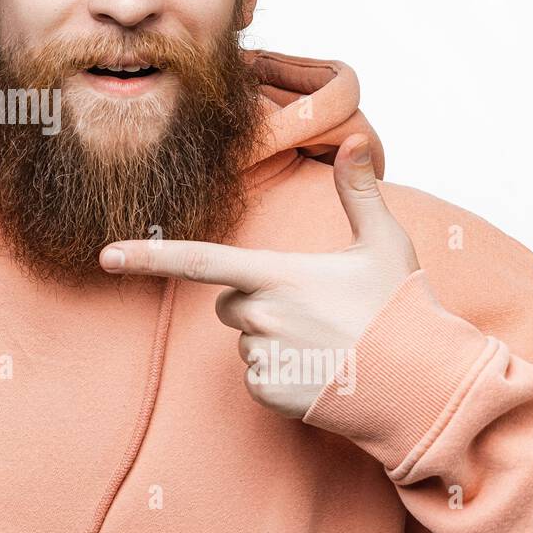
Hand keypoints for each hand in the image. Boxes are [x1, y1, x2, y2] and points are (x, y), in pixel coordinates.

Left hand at [99, 133, 420, 418]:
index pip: (199, 261)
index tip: (106, 256)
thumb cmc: (402, 310)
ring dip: (273, 340)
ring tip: (326, 344)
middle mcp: (263, 316)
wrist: (426, 385)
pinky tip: (320, 372)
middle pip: (230, 302)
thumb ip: (358, 192)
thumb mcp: (384, 244)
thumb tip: (356, 138)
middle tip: (316, 310)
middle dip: (259, 302)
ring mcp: (264, 358)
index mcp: (279, 276)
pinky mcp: (269, 394)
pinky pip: (255, 377)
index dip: (148, 256)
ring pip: (245, 341)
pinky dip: (280, 375)